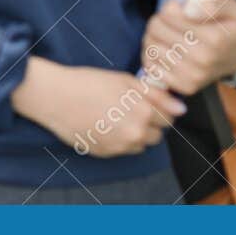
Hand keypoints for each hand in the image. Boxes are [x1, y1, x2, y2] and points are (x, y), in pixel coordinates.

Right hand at [10, 57, 185, 158]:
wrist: (55, 96)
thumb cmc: (87, 83)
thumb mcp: (124, 80)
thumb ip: (156, 95)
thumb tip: (180, 108)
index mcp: (144, 113)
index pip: (169, 118)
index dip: (160, 108)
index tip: (149, 102)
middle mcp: (135, 134)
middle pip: (157, 134)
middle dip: (150, 122)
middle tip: (130, 107)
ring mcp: (120, 146)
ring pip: (141, 144)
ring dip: (136, 132)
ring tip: (116, 116)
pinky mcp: (106, 154)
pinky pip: (124, 149)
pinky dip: (121, 140)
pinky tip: (106, 125)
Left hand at [140, 0, 235, 93]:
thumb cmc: (231, 27)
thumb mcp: (230, 8)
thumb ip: (212, 5)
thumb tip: (189, 10)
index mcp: (214, 39)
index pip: (170, 18)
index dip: (168, 9)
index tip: (175, 7)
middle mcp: (203, 60)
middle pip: (157, 31)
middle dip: (157, 20)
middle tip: (166, 19)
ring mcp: (194, 76)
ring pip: (152, 49)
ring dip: (152, 37)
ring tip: (164, 33)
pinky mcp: (186, 87)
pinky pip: (153, 68)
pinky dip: (152, 56)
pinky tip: (163, 49)